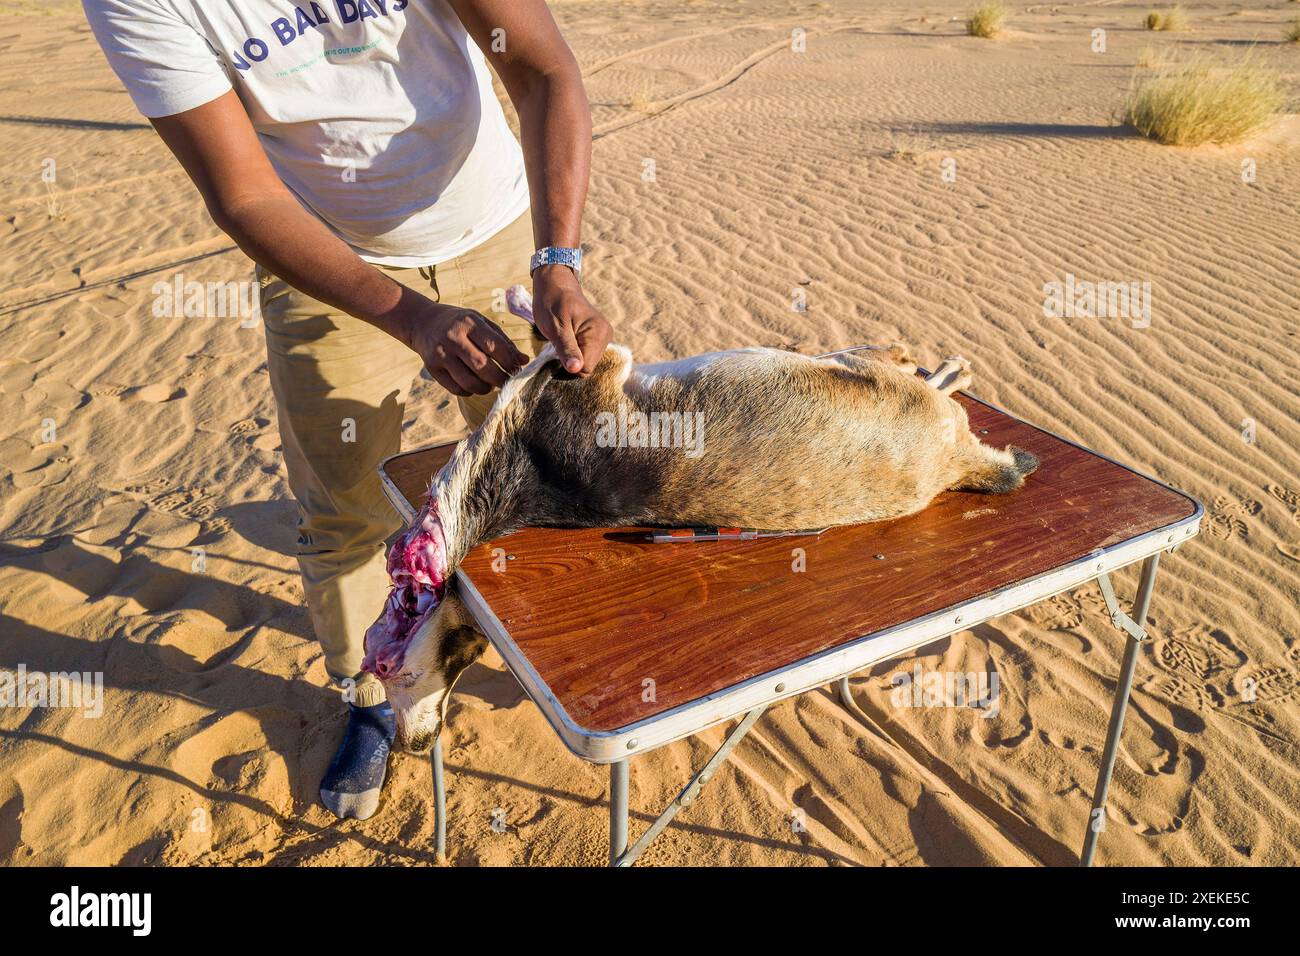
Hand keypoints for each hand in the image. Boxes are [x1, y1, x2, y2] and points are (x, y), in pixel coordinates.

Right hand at [394, 293, 529, 396]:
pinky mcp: (432, 368)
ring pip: (469, 381)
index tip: (518, 370)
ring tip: (490, 384)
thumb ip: (504, 342)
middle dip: (500, 379)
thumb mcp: (482, 324)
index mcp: (469, 323)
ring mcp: (441, 354)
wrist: (423, 323)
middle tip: (507, 382)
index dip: (510, 362)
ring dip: (485, 388)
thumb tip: (525, 361)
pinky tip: (473, 384)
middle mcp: (453, 337)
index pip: (495, 346)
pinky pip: (456, 388)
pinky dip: (469, 391)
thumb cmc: (461, 324)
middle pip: (482, 366)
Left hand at [532, 265, 612, 374]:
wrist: (555, 284)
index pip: (585, 368)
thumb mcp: (555, 327)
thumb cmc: (551, 302)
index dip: (568, 362)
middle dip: (571, 359)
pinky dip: (575, 351)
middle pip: (587, 367)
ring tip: (564, 337)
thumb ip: (567, 348)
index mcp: (598, 332)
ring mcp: (603, 336)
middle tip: (559, 340)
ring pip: (587, 363)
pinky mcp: (598, 337)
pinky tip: (569, 338)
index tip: (558, 347)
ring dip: (572, 355)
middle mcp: (606, 335)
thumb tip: (576, 369)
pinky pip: (587, 355)